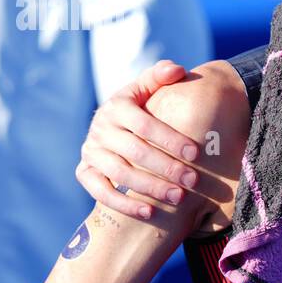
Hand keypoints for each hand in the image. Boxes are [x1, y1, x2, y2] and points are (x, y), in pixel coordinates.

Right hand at [77, 60, 201, 218]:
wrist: (111, 125)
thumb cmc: (140, 106)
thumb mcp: (147, 87)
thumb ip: (160, 76)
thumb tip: (177, 70)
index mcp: (117, 106)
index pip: (145, 125)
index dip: (170, 139)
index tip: (196, 153)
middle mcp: (100, 128)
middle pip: (135, 152)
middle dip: (167, 168)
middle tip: (194, 181)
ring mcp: (90, 151)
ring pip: (120, 173)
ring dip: (151, 188)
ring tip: (179, 198)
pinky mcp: (84, 171)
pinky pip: (100, 192)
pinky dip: (124, 204)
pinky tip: (150, 212)